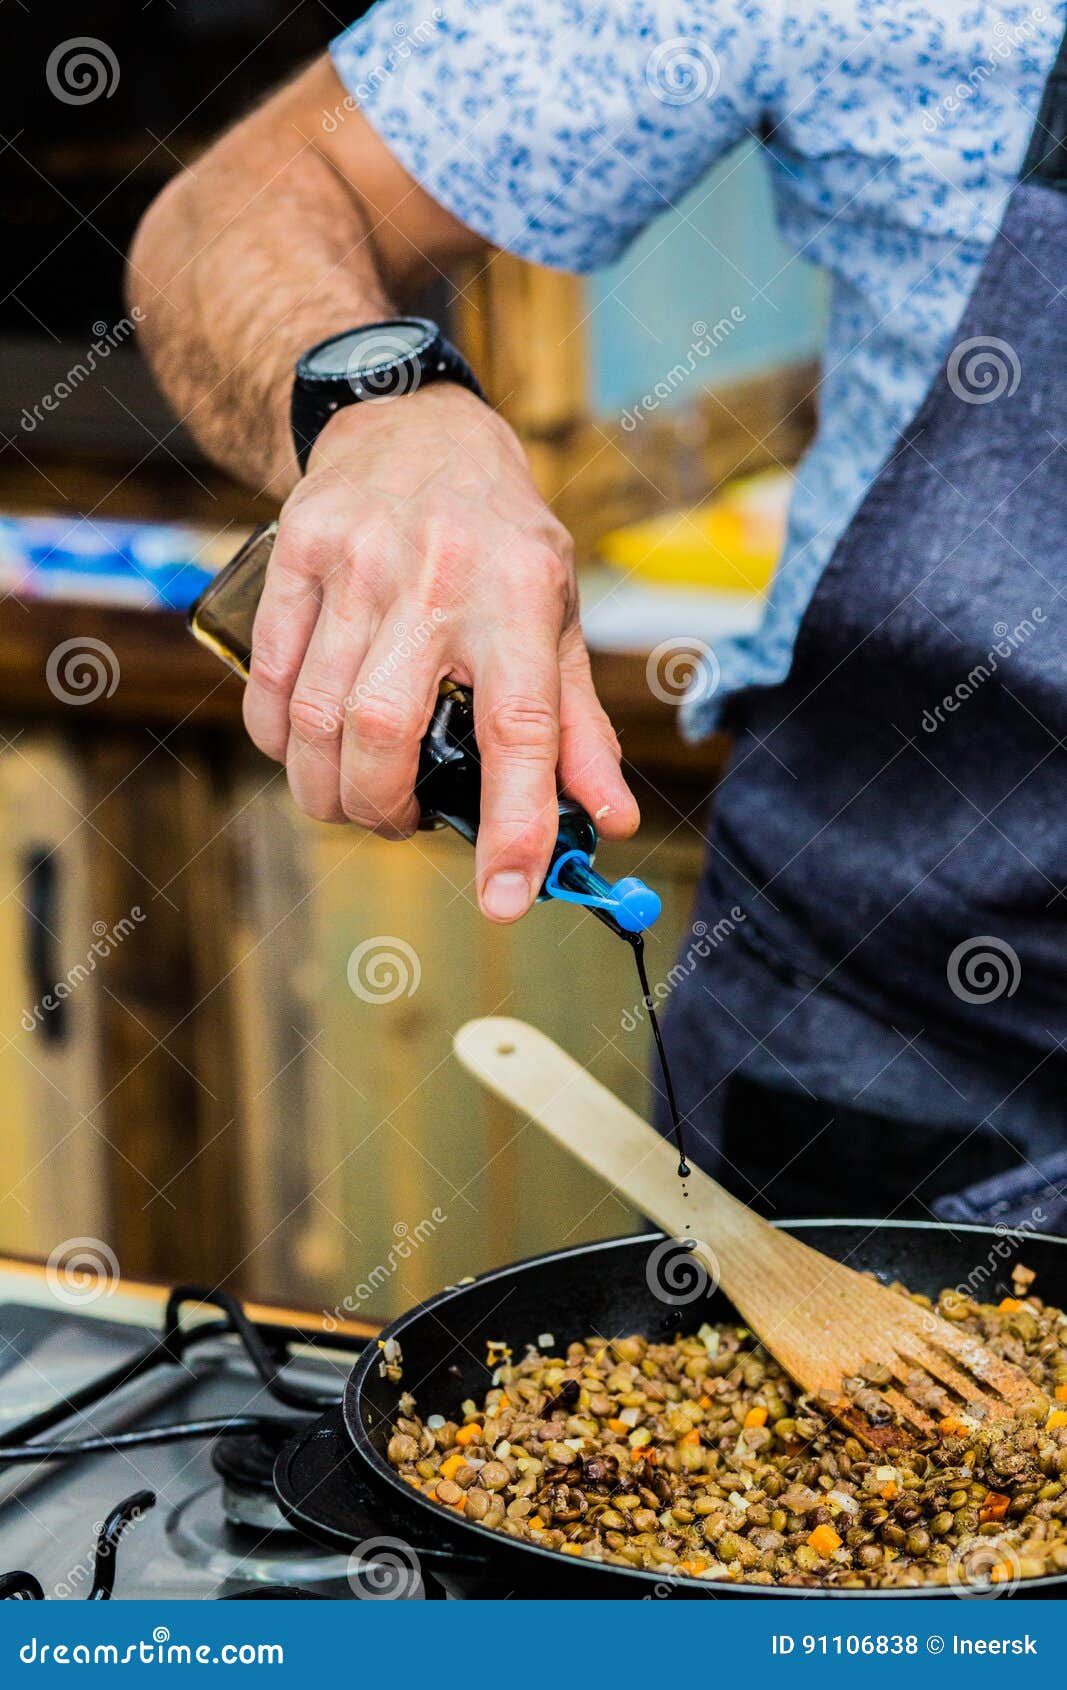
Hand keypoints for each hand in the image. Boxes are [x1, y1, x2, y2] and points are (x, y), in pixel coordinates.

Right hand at [242, 384, 639, 920]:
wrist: (412, 424)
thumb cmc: (499, 535)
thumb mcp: (557, 616)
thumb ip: (580, 724)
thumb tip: (611, 819)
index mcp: (519, 598)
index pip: (522, 730)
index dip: (515, 823)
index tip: (505, 897)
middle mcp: (436, 578)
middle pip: (385, 733)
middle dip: (382, 810)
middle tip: (399, 824)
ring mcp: (357, 563)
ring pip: (317, 715)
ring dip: (327, 789)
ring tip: (353, 802)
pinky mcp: (296, 555)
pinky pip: (269, 679)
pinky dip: (278, 740)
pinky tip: (303, 752)